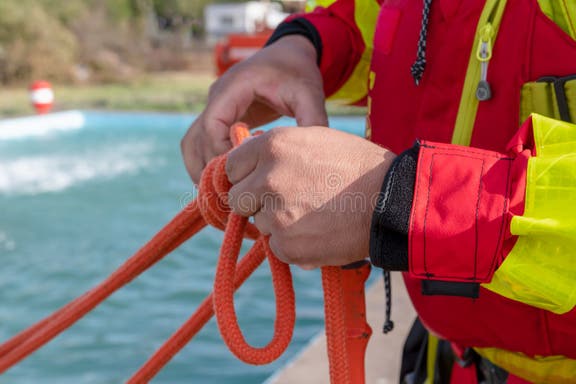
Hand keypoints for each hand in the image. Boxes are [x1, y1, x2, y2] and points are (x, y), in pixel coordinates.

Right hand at [181, 35, 327, 183]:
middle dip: (213, 170)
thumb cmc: (297, 71)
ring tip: (226, 194)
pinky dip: (204, 164)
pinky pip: (198, 145)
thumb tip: (310, 156)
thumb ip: (312, 120)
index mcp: (233, 88)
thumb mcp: (309, 93)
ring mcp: (213, 108)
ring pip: (192, 145)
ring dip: (202, 170)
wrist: (289, 55)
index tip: (245, 176)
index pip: (213, 127)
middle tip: (235, 194)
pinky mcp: (218, 119)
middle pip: (197, 141)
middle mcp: (216, 98)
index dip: (223, 155)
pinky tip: (225, 182)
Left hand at [226, 127, 395, 268]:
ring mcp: (275, 214)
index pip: (231, 167)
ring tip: (313, 215)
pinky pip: (276, 247)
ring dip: (278, 224)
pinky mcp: (287, 245)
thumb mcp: (314, 139)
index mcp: (272, 146)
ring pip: (260, 224)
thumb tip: (245, 156)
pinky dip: (293, 245)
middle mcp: (267, 178)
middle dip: (256, 203)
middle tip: (285, 202)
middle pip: (237, 199)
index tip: (259, 182)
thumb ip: (276, 149)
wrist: (391, 200)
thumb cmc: (357, 166)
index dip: (246, 176)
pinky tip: (319, 232)